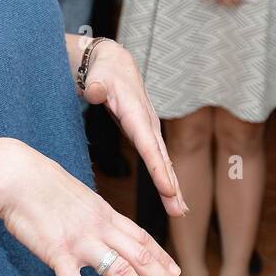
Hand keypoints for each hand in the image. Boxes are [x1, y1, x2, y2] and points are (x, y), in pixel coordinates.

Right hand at [0, 139, 190, 275]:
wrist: (16, 175)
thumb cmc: (40, 184)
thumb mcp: (76, 196)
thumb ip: (88, 214)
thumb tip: (94, 225)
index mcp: (105, 214)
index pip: (141, 238)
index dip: (161, 256)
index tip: (177, 272)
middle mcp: (100, 227)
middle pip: (141, 257)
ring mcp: (81, 241)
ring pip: (121, 272)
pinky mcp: (58, 252)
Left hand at [78, 38, 187, 217]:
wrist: (115, 64)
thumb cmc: (104, 72)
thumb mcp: (97, 76)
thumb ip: (96, 85)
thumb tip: (95, 92)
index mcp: (135, 112)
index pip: (147, 144)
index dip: (158, 167)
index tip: (168, 189)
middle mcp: (148, 123)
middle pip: (161, 158)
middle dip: (171, 185)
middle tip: (179, 210)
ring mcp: (150, 130)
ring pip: (164, 162)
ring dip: (173, 187)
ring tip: (180, 211)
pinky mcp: (148, 137)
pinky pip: (159, 161)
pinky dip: (168, 180)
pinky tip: (173, 198)